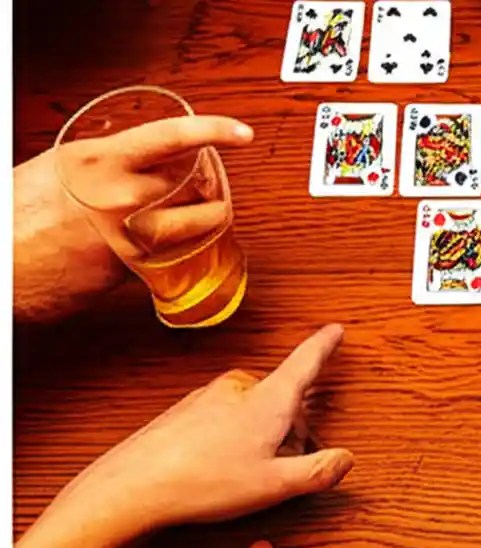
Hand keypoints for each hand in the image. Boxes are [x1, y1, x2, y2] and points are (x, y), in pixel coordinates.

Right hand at [13, 115, 252, 322]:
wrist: (1, 263)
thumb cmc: (21, 213)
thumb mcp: (64, 170)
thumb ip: (109, 163)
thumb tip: (144, 160)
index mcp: (98, 161)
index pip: (171, 137)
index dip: (213, 130)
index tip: (241, 132)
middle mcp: (121, 196)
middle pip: (196, 181)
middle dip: (208, 182)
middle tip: (210, 182)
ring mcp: (133, 234)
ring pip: (202, 220)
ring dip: (212, 216)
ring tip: (210, 211)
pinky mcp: (137, 269)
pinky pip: (180, 251)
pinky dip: (188, 245)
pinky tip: (177, 241)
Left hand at [41, 325, 352, 536]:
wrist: (132, 486)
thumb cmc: (203, 481)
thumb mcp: (276, 484)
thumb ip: (318, 471)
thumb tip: (345, 459)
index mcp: (267, 400)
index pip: (305, 364)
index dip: (324, 346)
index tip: (335, 330)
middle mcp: (238, 389)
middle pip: (283, 400)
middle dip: (293, 430)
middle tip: (284, 469)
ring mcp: (209, 398)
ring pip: (254, 410)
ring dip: (262, 436)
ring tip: (246, 474)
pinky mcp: (187, 411)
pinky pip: (226, 419)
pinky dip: (234, 439)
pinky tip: (219, 470)